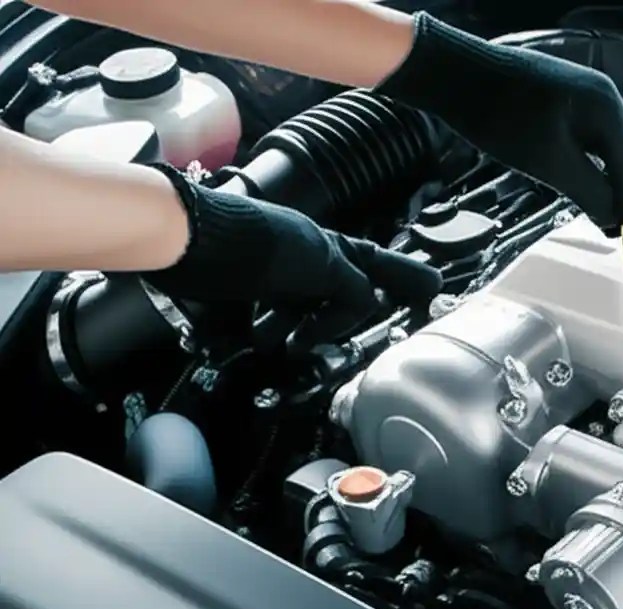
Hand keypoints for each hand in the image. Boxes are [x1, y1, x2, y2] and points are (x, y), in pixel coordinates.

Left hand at [144, 164, 440, 344]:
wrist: (184, 242)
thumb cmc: (255, 245)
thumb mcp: (323, 265)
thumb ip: (354, 289)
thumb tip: (368, 306)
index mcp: (332, 248)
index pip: (379, 268)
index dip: (404, 280)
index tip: (428, 293)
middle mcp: (308, 260)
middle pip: (339, 298)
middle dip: (333, 323)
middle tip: (320, 341)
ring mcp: (275, 277)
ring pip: (301, 315)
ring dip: (296, 332)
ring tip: (282, 342)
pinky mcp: (243, 294)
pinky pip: (267, 322)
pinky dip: (267, 334)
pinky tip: (258, 338)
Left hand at [376, 13, 622, 258]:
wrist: (454, 73)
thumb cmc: (500, 116)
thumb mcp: (548, 162)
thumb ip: (589, 192)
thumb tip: (614, 219)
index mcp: (607, 109)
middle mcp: (604, 99)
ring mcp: (584, 98)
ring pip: (608, 154)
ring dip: (610, 189)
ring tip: (612, 225)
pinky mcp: (564, 102)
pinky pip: (590, 144)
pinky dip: (593, 172)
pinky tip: (589, 192)